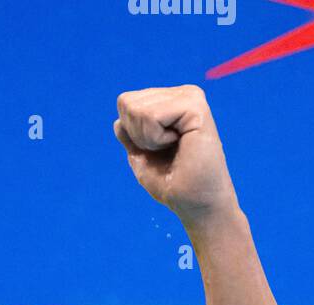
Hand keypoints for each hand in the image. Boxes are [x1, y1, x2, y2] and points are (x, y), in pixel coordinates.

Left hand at [114, 85, 237, 223]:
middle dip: (137, 135)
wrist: (196, 203)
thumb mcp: (142, 158)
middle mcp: (182, 93)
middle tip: (165, 151)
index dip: (131, 132)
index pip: (125, 102)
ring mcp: (190, 97)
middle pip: (127, 103)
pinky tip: (177, 144)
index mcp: (171, 101)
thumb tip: (118, 121)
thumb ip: (130, 137)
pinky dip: (155, 139)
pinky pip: (151, 117)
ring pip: (137, 109)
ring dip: (147, 139)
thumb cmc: (174, 184)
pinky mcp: (195, 107)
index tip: (157, 149)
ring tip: (173, 148)